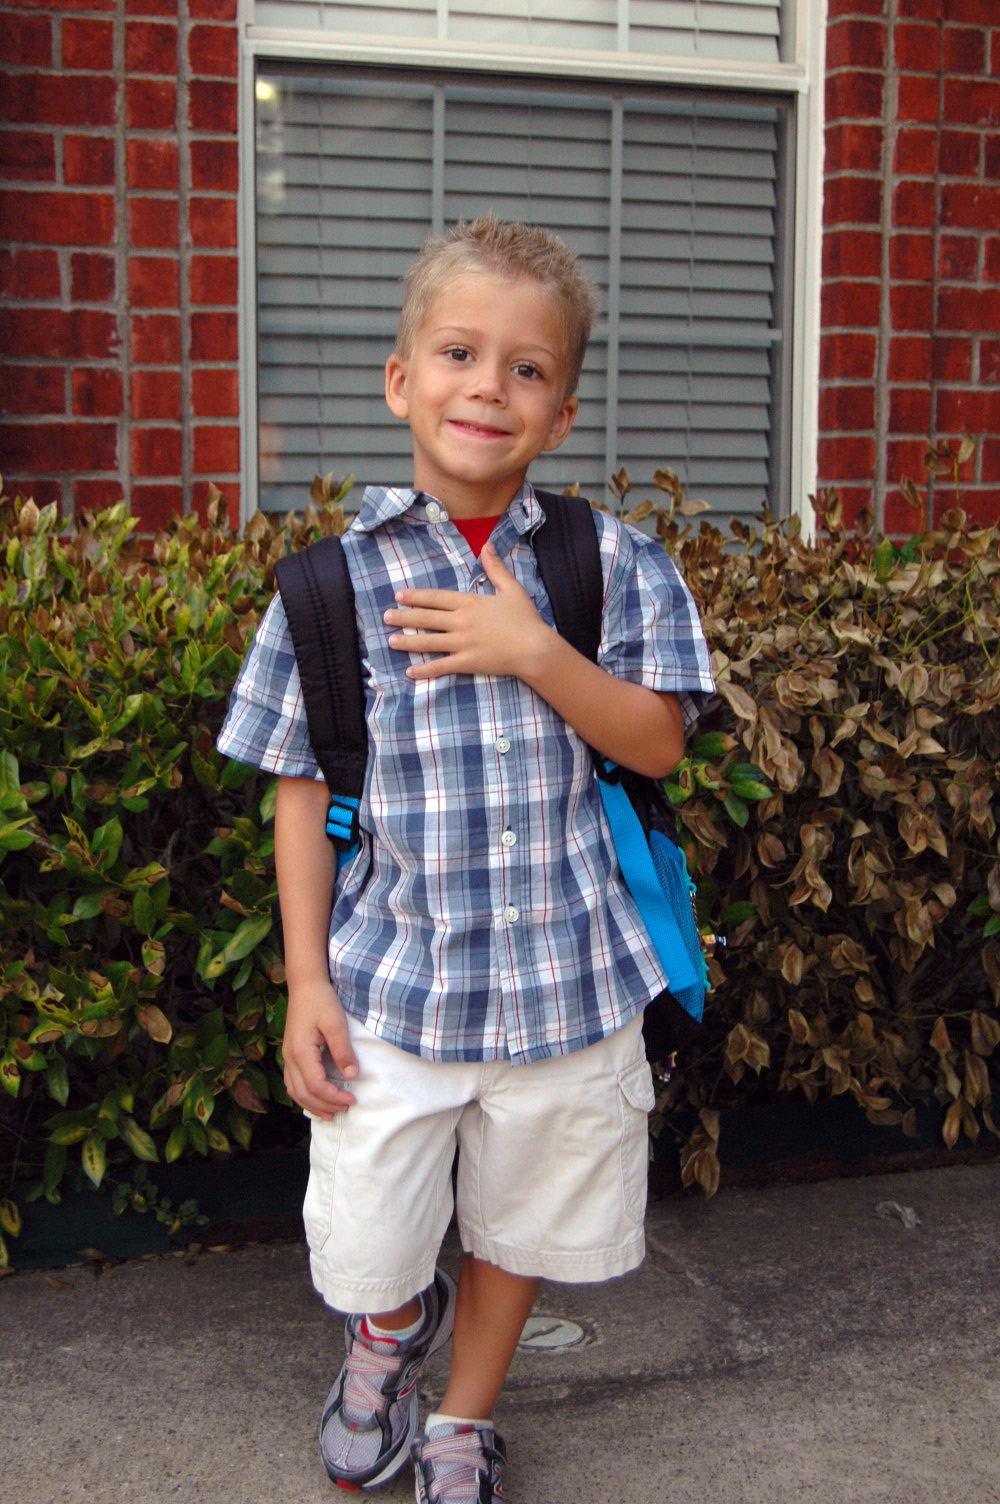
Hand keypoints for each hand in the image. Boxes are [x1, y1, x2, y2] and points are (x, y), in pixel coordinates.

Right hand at [281, 978, 358, 1119]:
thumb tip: (352, 1076)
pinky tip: (316, 1099)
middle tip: (346, 1108)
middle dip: (325, 1106)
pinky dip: (304, 1096)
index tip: (352, 1100)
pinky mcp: (290, 1054)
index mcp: (300, 1051)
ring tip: (331, 1113)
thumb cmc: (322, 1001)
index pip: (316, 1085)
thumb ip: (343, 1050)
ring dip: (312, 1105)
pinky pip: (292, 1083)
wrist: (305, 986)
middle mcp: (289, 1058)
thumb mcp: (336, 1023)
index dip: (334, 1097)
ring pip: (294, 1092)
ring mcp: (287, 1057)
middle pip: (303, 1094)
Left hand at [385, 544, 552, 679]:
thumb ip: (495, 568)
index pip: (436, 598)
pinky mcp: (467, 663)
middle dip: (403, 617)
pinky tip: (410, 672)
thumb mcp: (512, 589)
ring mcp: (463, 644)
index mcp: (469, 603)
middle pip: (426, 619)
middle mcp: (461, 622)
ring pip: (428, 642)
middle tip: (385, 617)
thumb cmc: (526, 619)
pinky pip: (441, 667)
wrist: (535, 648)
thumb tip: (487, 545)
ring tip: (390, 640)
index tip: (399, 596)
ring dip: (408, 642)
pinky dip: (424, 670)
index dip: (416, 597)